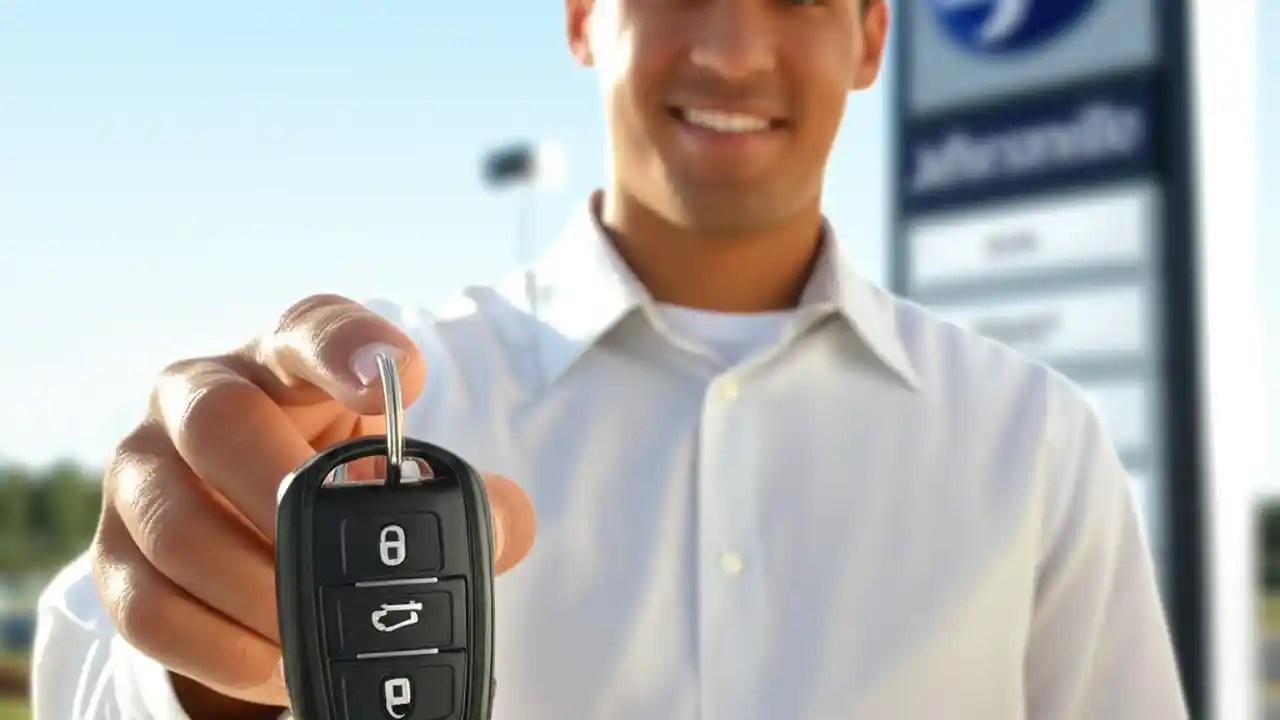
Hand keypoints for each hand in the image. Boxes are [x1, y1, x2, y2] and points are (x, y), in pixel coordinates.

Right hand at [89, 294, 536, 715]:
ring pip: (178, 529)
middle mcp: (196, 398)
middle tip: (339, 551)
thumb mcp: (400, 477)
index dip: (349, 345)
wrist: (251, 534)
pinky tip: (276, 664)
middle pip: (220, 421)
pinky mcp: (112, 557)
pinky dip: (221, 651)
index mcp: (283, 362)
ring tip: (316, 632)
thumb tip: (497, 526)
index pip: (310, 327)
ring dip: (259, 594)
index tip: (403, 374)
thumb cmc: (337, 485)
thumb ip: (468, 497)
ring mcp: (141, 474)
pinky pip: (150, 609)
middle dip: (286, 494)